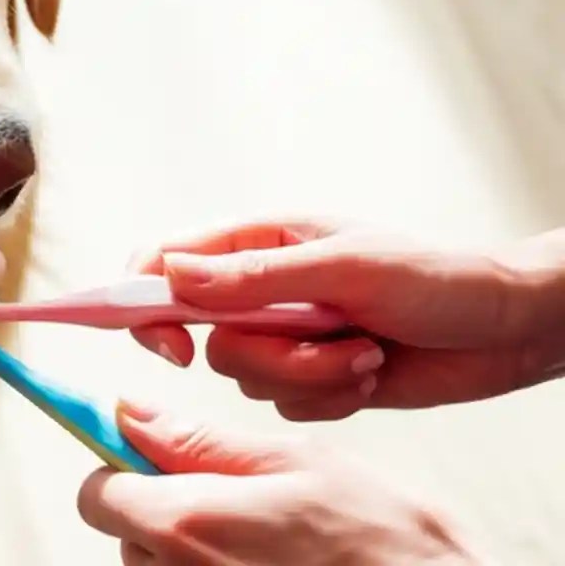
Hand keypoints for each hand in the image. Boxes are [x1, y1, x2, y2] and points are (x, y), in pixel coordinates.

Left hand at [77, 401, 480, 565]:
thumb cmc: (388, 544)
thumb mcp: (300, 462)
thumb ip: (203, 440)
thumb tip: (132, 413)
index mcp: (188, 527)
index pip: (98, 495)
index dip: (122, 468)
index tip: (151, 456)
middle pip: (127, 533)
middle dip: (163, 508)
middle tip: (235, 499)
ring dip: (191, 546)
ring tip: (266, 539)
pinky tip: (270, 564)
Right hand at [129, 219, 564, 419]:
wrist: (500, 332)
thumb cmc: (436, 279)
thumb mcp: (345, 269)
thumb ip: (254, 277)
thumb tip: (172, 273)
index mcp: (258, 242)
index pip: (164, 262)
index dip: (144, 301)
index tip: (169, 342)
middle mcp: (260, 289)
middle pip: (201, 334)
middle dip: (262, 352)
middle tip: (309, 345)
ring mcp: (283, 334)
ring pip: (244, 375)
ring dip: (309, 374)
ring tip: (364, 350)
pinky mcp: (307, 376)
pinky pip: (283, 403)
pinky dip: (328, 396)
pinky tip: (370, 370)